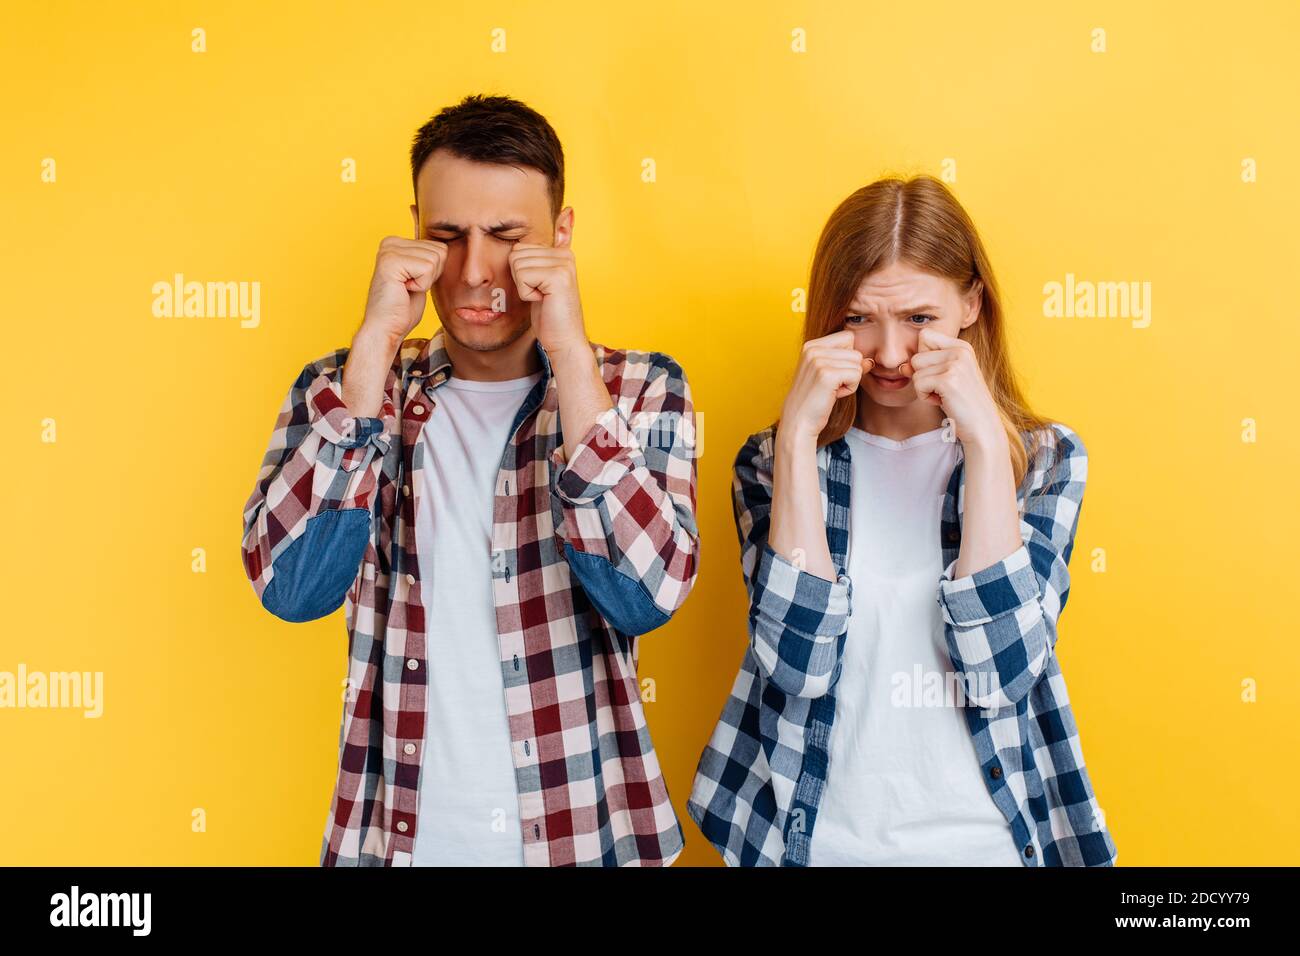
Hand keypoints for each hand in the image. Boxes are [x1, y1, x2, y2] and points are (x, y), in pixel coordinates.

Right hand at [358, 236, 447, 345]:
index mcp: (397, 243)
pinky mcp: (391, 261)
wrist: (386, 329)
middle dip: (431, 276)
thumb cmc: (403, 309)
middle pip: (440, 251)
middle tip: (410, 288)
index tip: (413, 284)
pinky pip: (427, 268)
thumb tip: (448, 249)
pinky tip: (404, 290)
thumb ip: (430, 260)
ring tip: (405, 290)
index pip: (440, 247)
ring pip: (435, 259)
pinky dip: (422, 286)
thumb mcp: (422, 277)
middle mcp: (391, 242)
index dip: (434, 272)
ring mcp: (389, 250)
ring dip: (426, 281)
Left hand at [508, 242, 585, 356]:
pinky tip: (543, 301)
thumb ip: (535, 260)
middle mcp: (565, 255)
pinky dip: (526, 294)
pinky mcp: (558, 276)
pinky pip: (522, 277)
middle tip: (540, 295)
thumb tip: (527, 241)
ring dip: (524, 287)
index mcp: (562, 253)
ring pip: (517, 264)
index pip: (520, 248)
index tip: (539, 289)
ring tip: (543, 298)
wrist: (564, 341)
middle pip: (516, 254)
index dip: (521, 273)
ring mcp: (563, 264)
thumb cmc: (550, 316)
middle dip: (520, 279)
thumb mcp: (540, 282)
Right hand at [778, 329, 871, 443]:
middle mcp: (813, 349)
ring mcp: (818, 361)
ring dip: (850, 381)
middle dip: (850, 372)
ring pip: (858, 364)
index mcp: (811, 345)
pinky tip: (834, 395)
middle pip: (855, 352)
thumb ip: (849, 363)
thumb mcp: (830, 376)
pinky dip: (850, 389)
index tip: (832, 375)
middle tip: (831, 386)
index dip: (847, 358)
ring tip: (831, 390)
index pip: (848, 338)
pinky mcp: (827, 375)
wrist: (799, 422)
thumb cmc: (814, 401)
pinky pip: (856, 375)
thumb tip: (870, 361)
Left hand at [909, 327, 1002, 445]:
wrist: (982, 425)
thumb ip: (923, 366)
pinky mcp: (948, 380)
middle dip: (923, 377)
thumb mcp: (943, 378)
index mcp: (961, 346)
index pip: (925, 335)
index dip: (923, 358)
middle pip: (916, 356)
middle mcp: (960, 350)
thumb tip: (902, 367)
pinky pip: (918, 384)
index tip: (939, 374)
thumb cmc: (961, 402)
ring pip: (915, 371)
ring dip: (924, 388)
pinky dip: (925, 397)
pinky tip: (943, 401)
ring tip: (944, 395)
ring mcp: (955, 364)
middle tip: (943, 389)